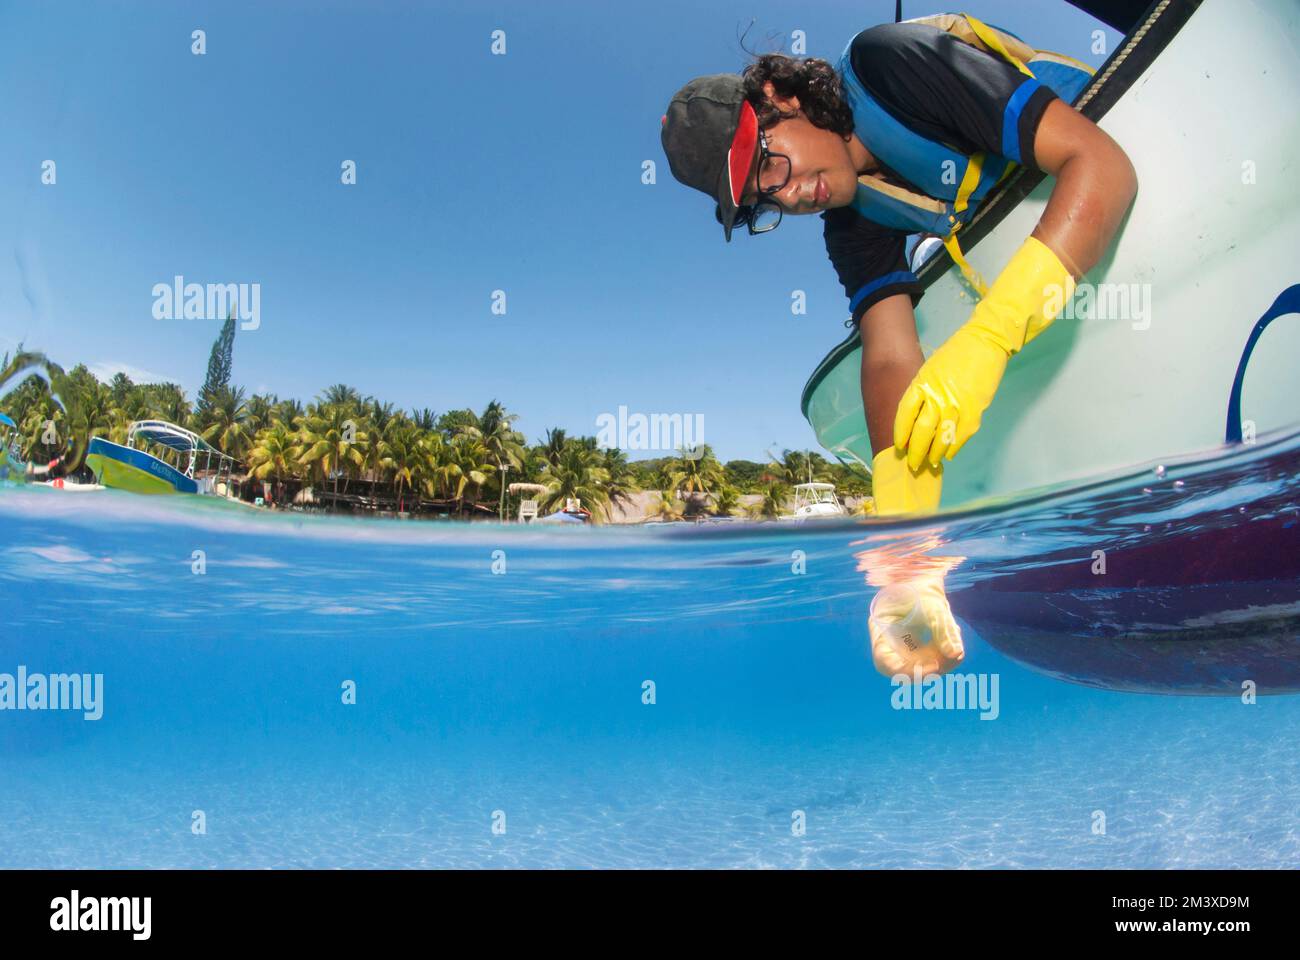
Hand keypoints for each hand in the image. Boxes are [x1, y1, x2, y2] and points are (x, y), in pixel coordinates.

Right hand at [868, 576, 964, 678]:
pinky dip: (944, 653)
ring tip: (956, 638)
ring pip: (918, 667)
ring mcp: (900, 646)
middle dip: (931, 667)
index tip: (935, 667)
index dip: (908, 671)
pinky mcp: (914, 647)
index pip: (885, 662)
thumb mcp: (934, 606)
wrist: (923, 577)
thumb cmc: (923, 587)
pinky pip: (927, 659)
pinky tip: (953, 633)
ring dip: (941, 661)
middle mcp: (887, 642)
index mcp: (879, 630)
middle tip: (954, 657)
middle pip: (903, 669)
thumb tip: (956, 653)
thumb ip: (944, 629)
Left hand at [893, 325, 1007, 471]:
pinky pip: (961, 435)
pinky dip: (954, 447)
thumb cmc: (954, 356)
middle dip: (916, 451)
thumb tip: (915, 417)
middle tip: (913, 463)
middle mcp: (936, 396)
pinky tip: (949, 455)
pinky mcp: (975, 409)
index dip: (900, 433)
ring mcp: (956, 404)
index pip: (904, 414)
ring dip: (934, 454)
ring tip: (930, 463)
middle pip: (921, 431)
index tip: (899, 446)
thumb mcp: (929, 370)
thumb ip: (921, 392)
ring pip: (941, 437)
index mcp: (921, 384)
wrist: (984, 343)